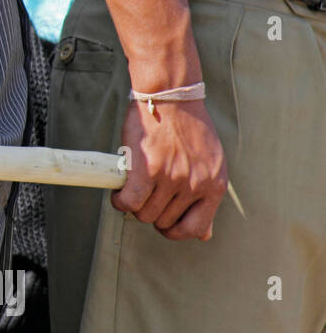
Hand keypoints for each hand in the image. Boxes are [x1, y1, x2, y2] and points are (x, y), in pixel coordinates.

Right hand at [113, 98, 226, 240]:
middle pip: (163, 221)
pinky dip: (120, 201)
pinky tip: (119, 190)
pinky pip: (129, 202)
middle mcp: (195, 185)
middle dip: (151, 211)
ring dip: (133, 204)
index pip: (195, 229)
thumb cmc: (187, 127)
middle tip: (145, 192)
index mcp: (214, 185)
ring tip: (132, 186)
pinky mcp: (147, 170)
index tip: (163, 219)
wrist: (170, 97)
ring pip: (144, 213)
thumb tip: (205, 235)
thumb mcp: (210, 163)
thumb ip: (206, 197)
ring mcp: (172, 178)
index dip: (174, 230)